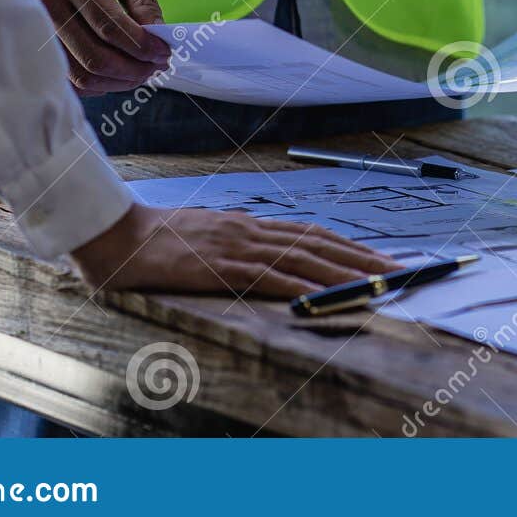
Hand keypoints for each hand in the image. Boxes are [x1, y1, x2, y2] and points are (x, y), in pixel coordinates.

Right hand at [19, 0, 171, 94]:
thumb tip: (159, 37)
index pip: (111, 27)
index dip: (142, 46)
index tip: (165, 52)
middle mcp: (46, 4)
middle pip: (94, 57)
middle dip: (134, 69)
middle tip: (158, 66)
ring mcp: (36, 26)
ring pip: (80, 74)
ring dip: (117, 81)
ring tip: (142, 71)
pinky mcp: (34, 41)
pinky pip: (66, 77)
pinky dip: (96, 84)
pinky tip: (117, 74)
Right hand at [69, 203, 403, 296]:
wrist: (117, 235)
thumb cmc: (157, 241)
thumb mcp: (206, 238)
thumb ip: (237, 245)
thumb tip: (265, 259)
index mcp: (250, 225)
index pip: (312, 234)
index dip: (349, 245)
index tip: (380, 257)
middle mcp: (252, 230)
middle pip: (320, 242)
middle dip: (363, 257)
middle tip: (400, 270)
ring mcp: (240, 246)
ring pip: (305, 257)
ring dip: (346, 270)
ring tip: (380, 281)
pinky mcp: (223, 265)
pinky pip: (271, 275)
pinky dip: (303, 283)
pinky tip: (325, 291)